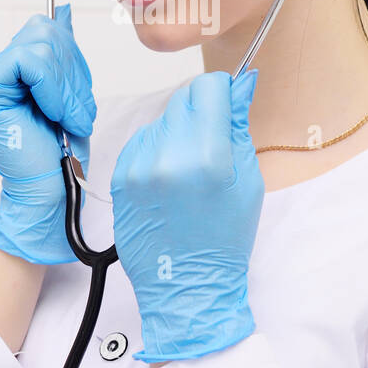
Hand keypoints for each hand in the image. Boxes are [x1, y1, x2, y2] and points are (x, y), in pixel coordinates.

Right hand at [0, 3, 95, 264]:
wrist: (51, 191)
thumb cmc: (61, 150)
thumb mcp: (71, 91)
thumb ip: (61, 52)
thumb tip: (63, 11)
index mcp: (15, 69)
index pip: (46, 29)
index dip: (73, 57)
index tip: (80, 97)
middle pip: (43, 32)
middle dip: (73, 72)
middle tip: (77, 113)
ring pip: (40, 46)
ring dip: (67, 87)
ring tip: (68, 119)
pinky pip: (30, 62)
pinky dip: (53, 88)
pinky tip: (54, 116)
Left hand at [110, 70, 263, 361]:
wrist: (187, 285)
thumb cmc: (224, 238)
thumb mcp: (248, 181)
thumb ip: (239, 125)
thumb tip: (241, 82)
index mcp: (208, 156)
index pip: (208, 88)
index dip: (222, 94)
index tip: (226, 107)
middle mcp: (168, 155)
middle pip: (183, 99)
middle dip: (200, 113)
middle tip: (210, 147)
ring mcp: (138, 166)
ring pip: (161, 120)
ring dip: (177, 133)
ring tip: (187, 171)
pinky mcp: (119, 177)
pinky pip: (141, 142)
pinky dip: (156, 151)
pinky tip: (168, 180)